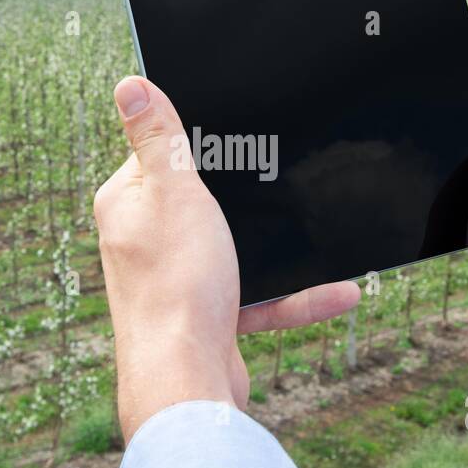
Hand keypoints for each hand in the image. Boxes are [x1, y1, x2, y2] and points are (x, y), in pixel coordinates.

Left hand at [94, 76, 360, 441]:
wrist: (187, 383)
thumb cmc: (175, 287)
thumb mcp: (176, 192)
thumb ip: (157, 138)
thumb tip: (129, 84)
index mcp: (127, 204)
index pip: (159, 154)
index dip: (198, 143)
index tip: (239, 134)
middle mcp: (144, 242)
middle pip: (202, 201)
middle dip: (245, 197)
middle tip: (284, 180)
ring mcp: (175, 282)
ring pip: (236, 251)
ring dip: (280, 249)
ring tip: (328, 237)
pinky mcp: (205, 318)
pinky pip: (256, 297)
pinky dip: (294, 295)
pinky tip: (340, 290)